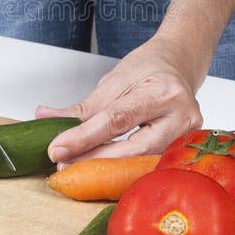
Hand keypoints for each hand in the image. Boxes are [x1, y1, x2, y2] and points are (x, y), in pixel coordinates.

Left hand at [36, 35, 202, 165]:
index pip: (117, 120)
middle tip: (64, 165)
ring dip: (107, 168)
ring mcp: (188, 135)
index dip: (84, 137)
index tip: (57, 148)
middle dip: (95, 160)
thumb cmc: (149, 68)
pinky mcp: (185, 148)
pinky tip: (104, 169)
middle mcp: (181, 115)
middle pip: (135, 149)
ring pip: (143, 161)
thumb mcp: (115, 80)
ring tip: (78, 167)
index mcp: (162, 91)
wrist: (179, 64)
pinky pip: (150, 163)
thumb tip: (46, 118)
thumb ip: (83, 107)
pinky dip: (124, 167)